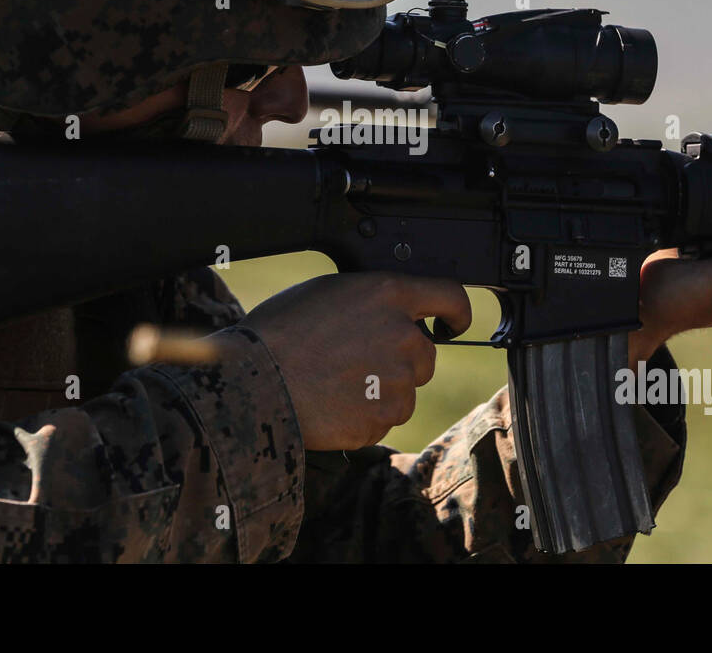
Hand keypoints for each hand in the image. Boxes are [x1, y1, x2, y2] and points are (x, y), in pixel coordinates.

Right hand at [243, 272, 470, 449]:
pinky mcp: (383, 418)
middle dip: (401, 361)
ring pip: (405, 392)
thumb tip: (388, 312)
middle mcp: (403, 336)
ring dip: (381, 391)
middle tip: (355, 362)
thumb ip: (372, 300)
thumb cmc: (279, 331)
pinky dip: (364, 416)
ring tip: (335, 384)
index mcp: (389, 295)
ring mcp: (397, 381)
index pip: (451, 297)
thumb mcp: (328, 292)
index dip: (457, 313)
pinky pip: (383, 419)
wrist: (254, 382)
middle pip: (425, 355)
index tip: (452, 324)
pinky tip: (331, 404)